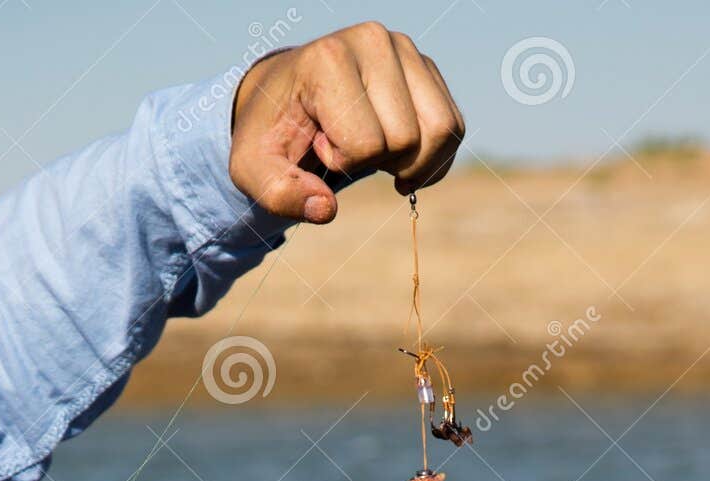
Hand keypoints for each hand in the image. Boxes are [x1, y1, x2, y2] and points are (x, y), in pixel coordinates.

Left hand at [230, 21, 464, 223]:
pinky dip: (433, 159)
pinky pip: (454, 128)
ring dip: (412, 162)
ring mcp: (406, 50)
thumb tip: (325, 209)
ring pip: (442, 132)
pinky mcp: (426, 68)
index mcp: (330, 59)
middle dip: (379, 162)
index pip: (366, 143)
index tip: (319, 142)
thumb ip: (280, 194)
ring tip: (376, 150)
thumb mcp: (255, 170)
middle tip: (347, 145)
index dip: (343, 161)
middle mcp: (374, 41)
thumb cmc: (274, 135)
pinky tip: (402, 158)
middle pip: (407, 140)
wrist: (288, 99)